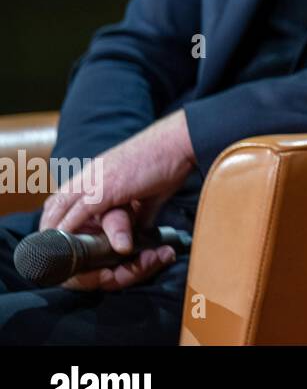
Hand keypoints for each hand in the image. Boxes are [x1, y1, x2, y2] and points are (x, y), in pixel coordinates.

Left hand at [39, 109, 195, 290]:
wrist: (179, 140)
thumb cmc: (170, 158)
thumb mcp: (150, 190)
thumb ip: (142, 212)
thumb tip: (142, 230)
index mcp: (100, 170)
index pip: (66, 193)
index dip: (58, 214)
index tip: (56, 233)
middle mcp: (92, 173)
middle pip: (56, 201)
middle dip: (48, 225)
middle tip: (46, 246)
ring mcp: (96, 180)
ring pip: (61, 207)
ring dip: (53, 229)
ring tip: (49, 248)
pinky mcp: (106, 189)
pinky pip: (79, 212)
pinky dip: (68, 228)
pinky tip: (63, 242)